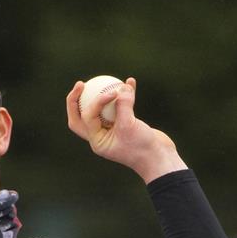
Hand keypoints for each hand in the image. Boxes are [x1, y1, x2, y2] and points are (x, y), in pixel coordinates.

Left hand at [64, 76, 186, 182]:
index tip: (112, 93)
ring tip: (102, 79)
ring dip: (102, 94)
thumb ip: (124, 106)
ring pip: (102, 109)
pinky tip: (130, 81)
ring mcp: (113, 130)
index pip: (88, 117)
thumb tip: (121, 87)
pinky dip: (125, 95)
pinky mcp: (126, 124)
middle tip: (81, 84)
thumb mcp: (130, 127)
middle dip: (76, 100)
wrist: (160, 159)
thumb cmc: (142, 147)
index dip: (96, 102)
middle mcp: (101, 136)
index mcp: (97, 141)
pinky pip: (122, 107)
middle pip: (82, 116)